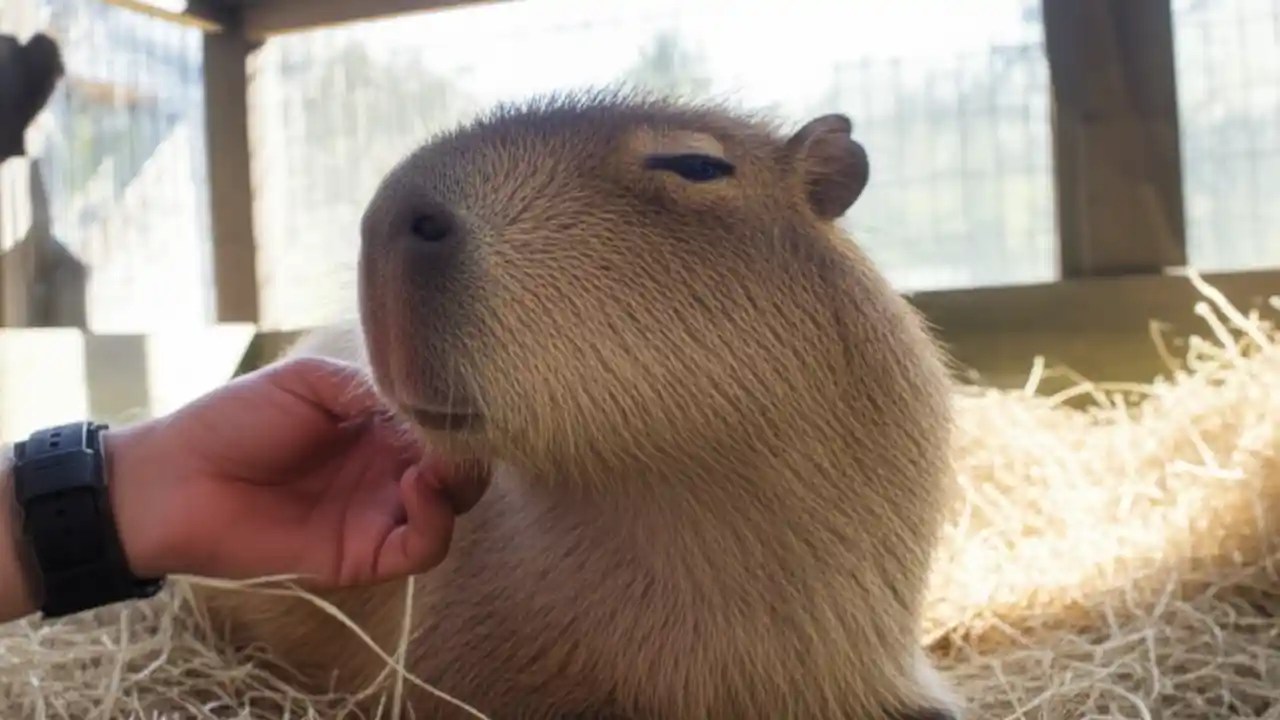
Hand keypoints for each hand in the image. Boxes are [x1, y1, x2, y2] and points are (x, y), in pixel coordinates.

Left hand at [105, 357, 458, 588]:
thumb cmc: (233, 421)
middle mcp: (385, 470)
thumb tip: (428, 399)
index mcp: (376, 426)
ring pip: (450, 509)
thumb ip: (372, 387)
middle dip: (467, 450)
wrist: (173, 482)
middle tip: (456, 434)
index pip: (442, 423)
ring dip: (458, 484)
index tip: (459, 397)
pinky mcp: (363, 555)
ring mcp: (377, 513)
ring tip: (433, 463)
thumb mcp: (310, 384)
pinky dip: (435, 520)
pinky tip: (417, 485)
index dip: (459, 412)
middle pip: (458, 467)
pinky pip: (421, 549)